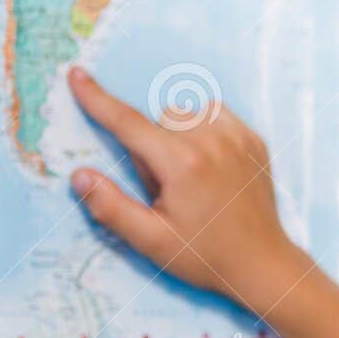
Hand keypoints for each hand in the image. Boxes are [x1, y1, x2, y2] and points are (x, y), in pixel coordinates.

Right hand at [67, 66, 307, 309]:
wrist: (262, 263)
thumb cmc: (205, 255)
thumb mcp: (150, 240)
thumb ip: (110, 207)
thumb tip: (79, 174)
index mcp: (183, 163)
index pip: (128, 123)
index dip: (98, 99)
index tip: (76, 74)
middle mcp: (213, 141)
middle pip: (158, 119)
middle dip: (151, 146)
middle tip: (168, 188)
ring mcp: (238, 137)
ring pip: (185, 113)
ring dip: (177, 135)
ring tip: (191, 178)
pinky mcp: (254, 139)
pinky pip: (214, 114)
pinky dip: (203, 130)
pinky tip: (209, 165)